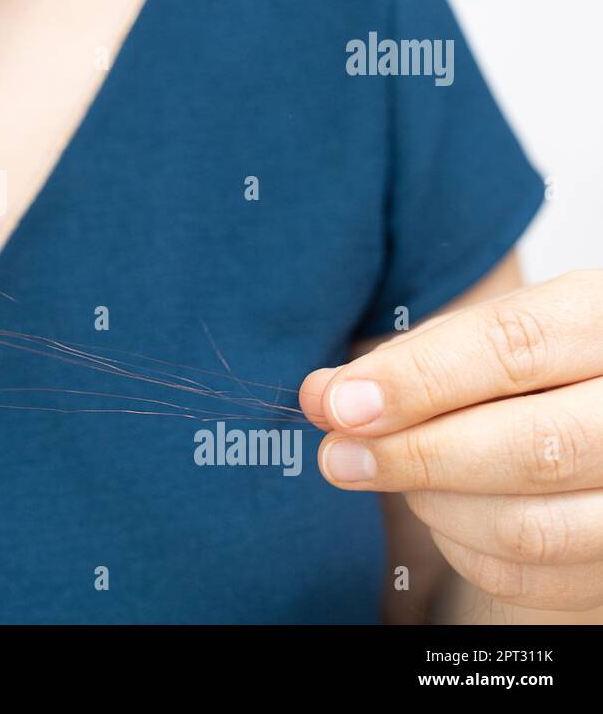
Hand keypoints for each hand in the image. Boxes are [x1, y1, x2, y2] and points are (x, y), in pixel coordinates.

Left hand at [301, 271, 602, 610]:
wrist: (584, 431)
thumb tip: (323, 397)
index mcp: (602, 320)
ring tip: (392, 474)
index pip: (515, 345)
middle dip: (417, 456)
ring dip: (434, 505)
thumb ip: (406, 361)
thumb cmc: (524, 373)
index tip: (341, 405)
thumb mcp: (475, 341)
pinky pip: (529, 578)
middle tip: (339, 457)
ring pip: (531, 526)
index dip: (418, 379)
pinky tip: (442, 510)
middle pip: (536, 445)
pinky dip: (461, 548)